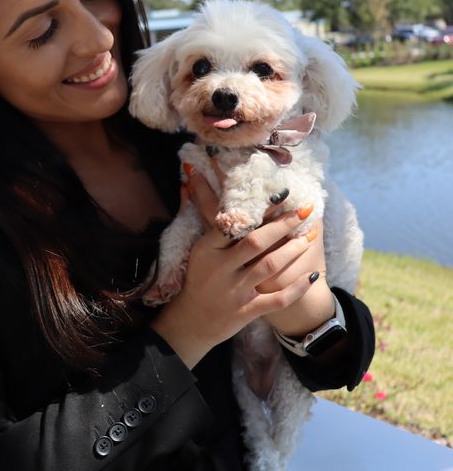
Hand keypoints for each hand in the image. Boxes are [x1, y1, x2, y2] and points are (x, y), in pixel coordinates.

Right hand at [149, 166, 319, 368]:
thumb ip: (213, 225)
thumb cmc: (199, 279)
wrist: (191, 321)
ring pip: (269, 266)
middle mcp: (221, 269)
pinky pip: (277, 300)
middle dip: (283, 225)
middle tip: (305, 211)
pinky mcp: (247, 311)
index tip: (279, 195)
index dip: (258, 210)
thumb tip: (201, 180)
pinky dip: (296, 288)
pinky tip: (312, 276)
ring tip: (311, 236)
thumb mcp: (200, 251)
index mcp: (207, 249)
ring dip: (293, 250)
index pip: (233, 224)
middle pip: (256, 242)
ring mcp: (235, 291)